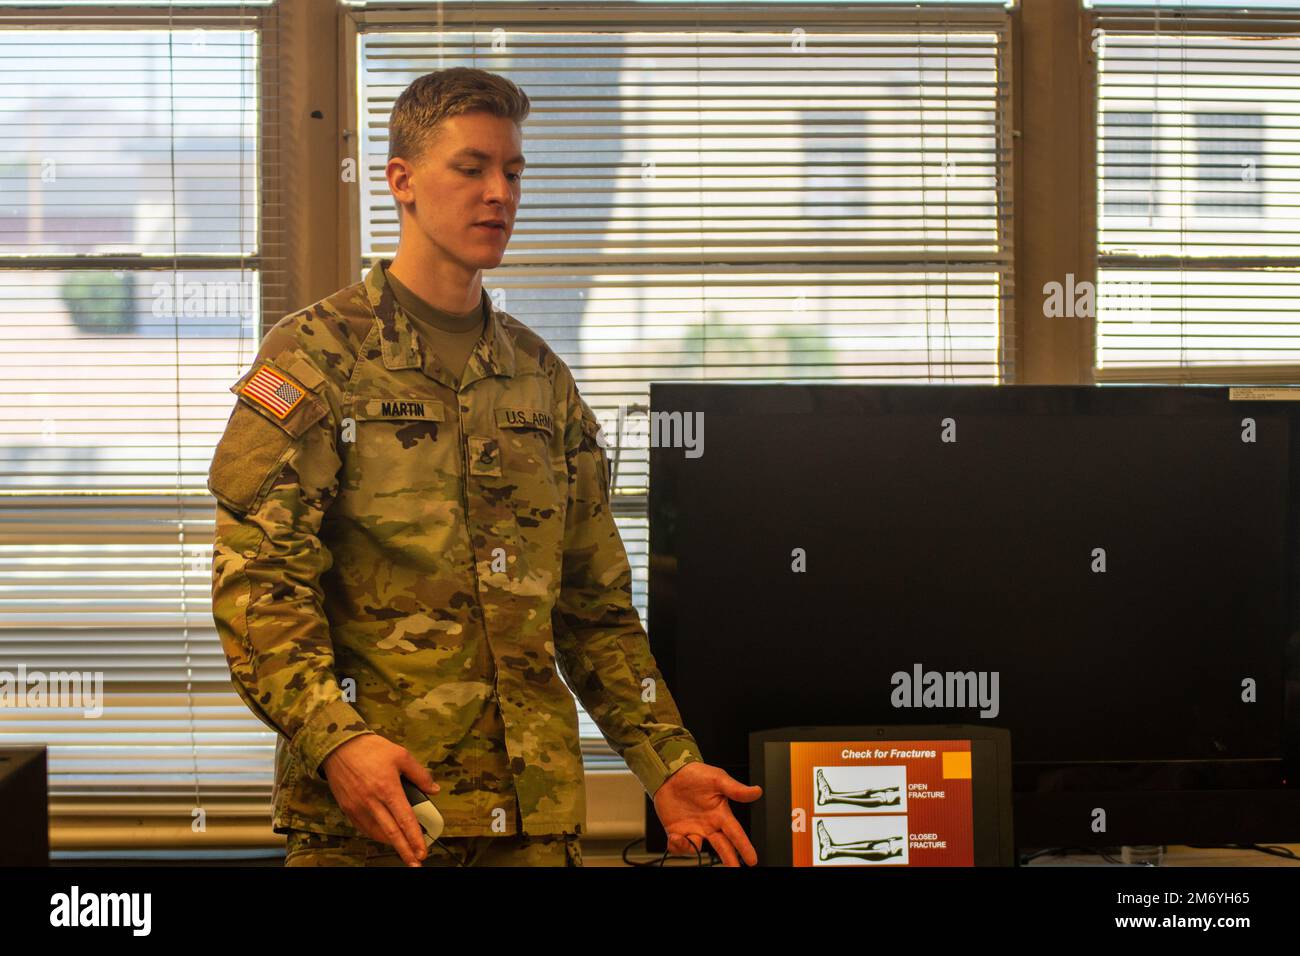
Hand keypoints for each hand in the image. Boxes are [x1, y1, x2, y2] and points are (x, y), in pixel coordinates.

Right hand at [320, 734, 438, 866]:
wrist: (339, 746)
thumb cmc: (371, 749)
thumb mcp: (401, 755)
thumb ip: (419, 774)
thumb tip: (434, 789)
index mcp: (387, 788)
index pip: (405, 820)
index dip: (415, 838)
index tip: (423, 851)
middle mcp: (372, 802)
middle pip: (392, 833)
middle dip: (405, 851)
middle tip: (416, 863)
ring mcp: (358, 807)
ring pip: (377, 833)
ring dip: (392, 844)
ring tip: (404, 850)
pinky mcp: (348, 808)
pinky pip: (364, 828)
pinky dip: (376, 835)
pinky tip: (385, 836)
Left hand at [652, 761, 761, 865]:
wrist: (671, 773)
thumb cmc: (696, 774)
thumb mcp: (718, 779)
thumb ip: (736, 789)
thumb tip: (757, 791)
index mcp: (721, 814)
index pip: (736, 833)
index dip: (744, 846)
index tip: (752, 860)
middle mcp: (709, 825)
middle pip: (722, 846)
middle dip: (729, 859)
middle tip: (735, 869)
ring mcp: (693, 829)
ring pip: (697, 848)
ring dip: (691, 847)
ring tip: (681, 838)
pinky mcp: (677, 831)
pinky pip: (679, 846)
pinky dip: (676, 846)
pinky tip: (674, 837)